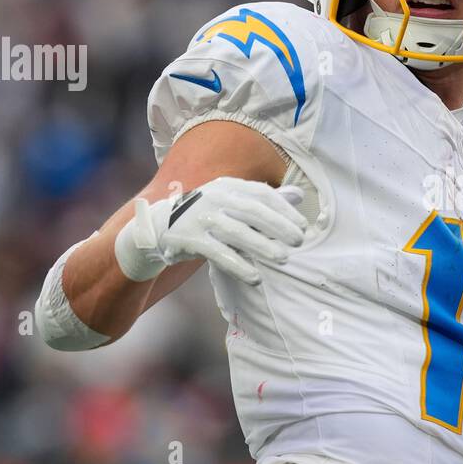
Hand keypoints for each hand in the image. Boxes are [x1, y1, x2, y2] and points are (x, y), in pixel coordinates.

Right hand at [114, 176, 307, 284]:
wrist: (159, 226)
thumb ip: (264, 199)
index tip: (303, 226)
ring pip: (236, 232)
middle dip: (278, 226)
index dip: (284, 210)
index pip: (261, 194)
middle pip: (252, 211)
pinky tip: (255, 277)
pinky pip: (217, 253)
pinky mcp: (188, 239)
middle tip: (299, 242)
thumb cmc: (207, 215)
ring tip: (283, 259)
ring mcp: (199, 217)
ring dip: (262, 246)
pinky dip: (237, 265)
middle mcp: (213, 197)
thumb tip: (299, 195)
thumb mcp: (233, 202)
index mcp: (228, 186)